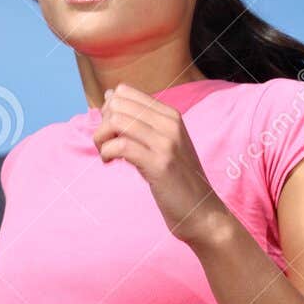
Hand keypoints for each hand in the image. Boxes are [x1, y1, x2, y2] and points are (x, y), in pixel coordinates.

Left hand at [92, 83, 234, 245]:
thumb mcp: (164, 143)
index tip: (112, 131)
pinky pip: (120, 146)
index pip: (125, 92)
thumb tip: (109, 94)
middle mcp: (170, 124)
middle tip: (107, 144)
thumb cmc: (178, 180)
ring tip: (107, 154)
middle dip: (102, 123)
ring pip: (116, 121)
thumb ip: (141, 121)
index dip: (108, 110)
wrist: (202, 212)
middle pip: (117, 104)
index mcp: (171, 115)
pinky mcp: (159, 164)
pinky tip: (110, 163)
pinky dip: (106, 153)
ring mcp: (166, 143)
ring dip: (101, 138)